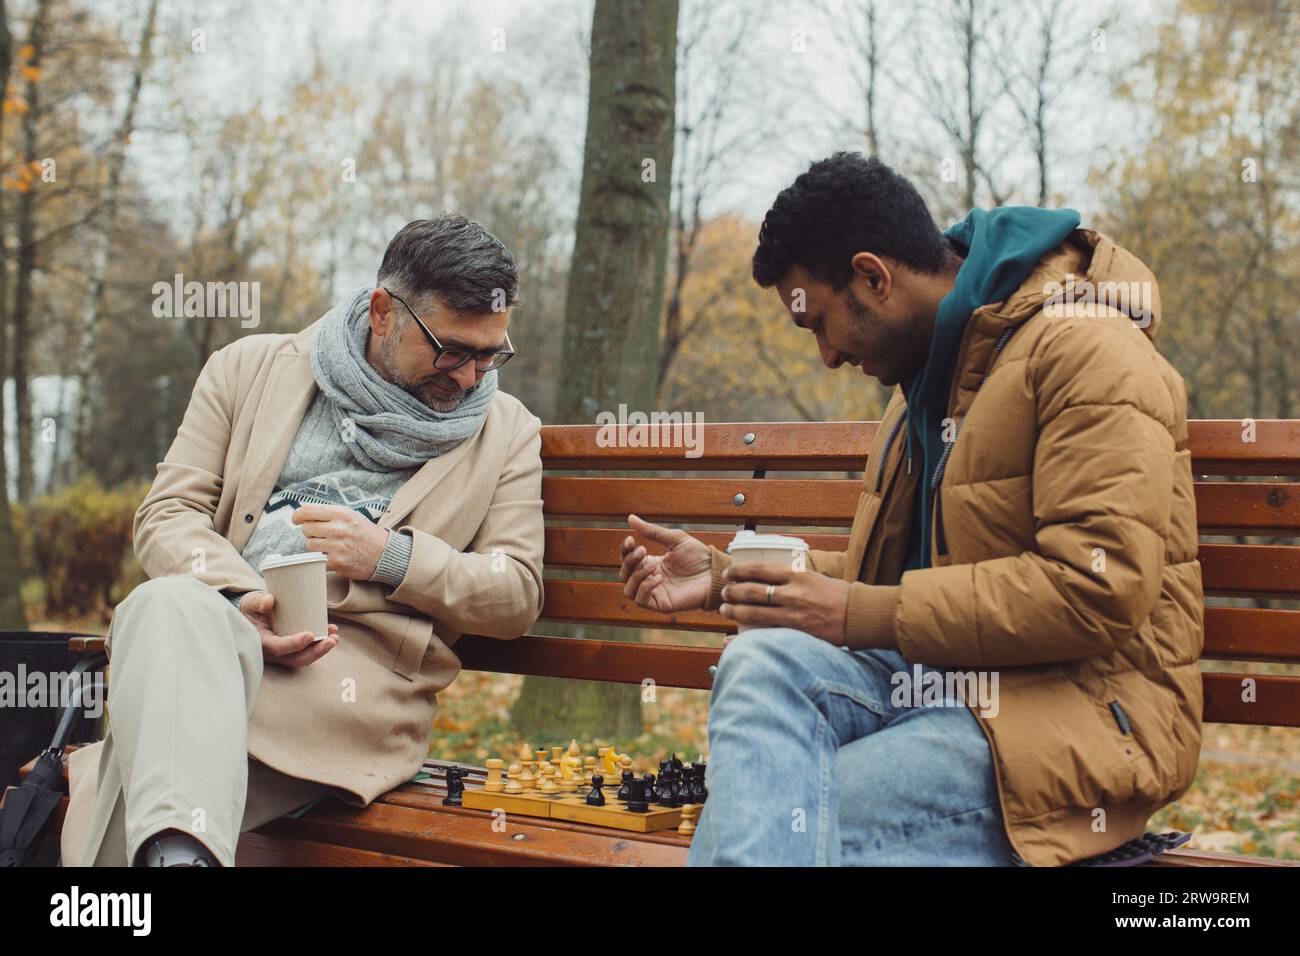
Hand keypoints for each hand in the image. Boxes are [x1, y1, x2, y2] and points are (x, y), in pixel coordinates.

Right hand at [238, 590, 339, 666]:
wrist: (252, 614)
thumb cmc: (252, 608)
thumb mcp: (251, 602)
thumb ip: (257, 601)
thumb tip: (268, 600)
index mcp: (261, 642)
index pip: (278, 647)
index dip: (294, 644)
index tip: (310, 635)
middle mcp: (272, 652)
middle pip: (295, 659)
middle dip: (315, 652)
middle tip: (332, 640)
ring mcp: (282, 654)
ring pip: (302, 658)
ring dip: (320, 650)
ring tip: (335, 637)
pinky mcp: (290, 650)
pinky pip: (305, 652)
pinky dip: (319, 645)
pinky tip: (331, 633)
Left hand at [292, 504, 389, 579]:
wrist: (384, 554)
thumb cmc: (366, 534)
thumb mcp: (351, 516)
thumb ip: (330, 513)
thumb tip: (304, 514)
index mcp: (341, 514)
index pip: (308, 511)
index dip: (298, 515)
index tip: (296, 519)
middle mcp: (338, 529)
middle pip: (306, 528)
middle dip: (311, 531)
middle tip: (321, 534)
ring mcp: (337, 547)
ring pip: (309, 545)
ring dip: (316, 546)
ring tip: (330, 545)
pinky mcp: (336, 563)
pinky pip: (317, 559)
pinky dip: (322, 558)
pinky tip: (333, 555)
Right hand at [619, 514, 711, 613]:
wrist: (715, 572)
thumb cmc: (698, 556)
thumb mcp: (674, 539)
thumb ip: (652, 531)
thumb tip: (630, 518)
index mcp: (651, 564)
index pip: (627, 560)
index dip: (625, 551)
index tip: (630, 540)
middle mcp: (649, 579)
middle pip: (624, 575)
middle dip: (630, 561)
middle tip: (643, 551)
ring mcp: (655, 593)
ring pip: (628, 590)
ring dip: (636, 575)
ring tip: (652, 565)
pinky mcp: (661, 604)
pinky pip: (641, 600)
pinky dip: (645, 587)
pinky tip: (658, 577)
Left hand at [718, 562, 849, 646]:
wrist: (861, 616)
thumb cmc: (840, 595)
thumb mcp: (815, 578)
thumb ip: (794, 578)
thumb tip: (772, 577)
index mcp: (798, 575)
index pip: (760, 569)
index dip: (740, 571)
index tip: (729, 573)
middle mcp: (793, 594)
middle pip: (752, 591)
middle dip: (733, 592)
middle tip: (723, 593)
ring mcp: (794, 615)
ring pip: (755, 613)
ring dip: (735, 611)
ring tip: (724, 609)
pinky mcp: (797, 633)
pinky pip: (765, 634)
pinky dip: (745, 637)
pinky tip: (732, 639)